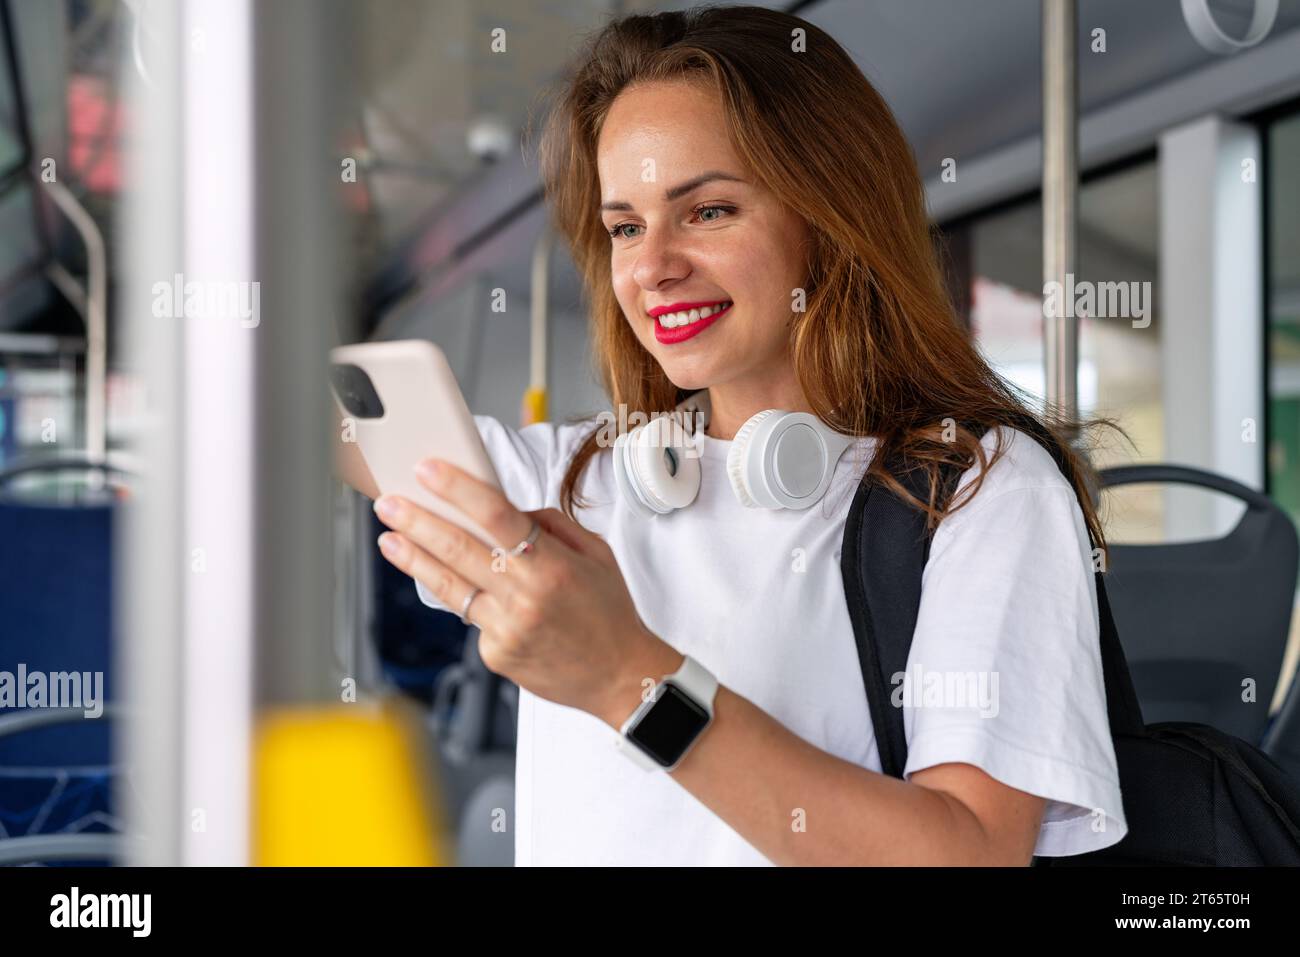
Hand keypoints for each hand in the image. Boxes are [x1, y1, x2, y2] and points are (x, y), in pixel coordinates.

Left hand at [372, 458, 682, 726]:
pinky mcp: (496, 653)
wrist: (620, 677)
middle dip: (418, 521)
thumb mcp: (596, 554)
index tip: (428, 471)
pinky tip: (449, 583)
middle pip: (460, 549)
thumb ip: (552, 526)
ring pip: (451, 586)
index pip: (497, 516)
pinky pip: (472, 617)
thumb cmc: (609, 613)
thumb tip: (507, 510)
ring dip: (415, 558)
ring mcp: (507, 628)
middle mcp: (526, 596)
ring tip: (389, 537)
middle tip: (389, 503)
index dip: (458, 490)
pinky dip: (463, 597)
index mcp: (554, 565)